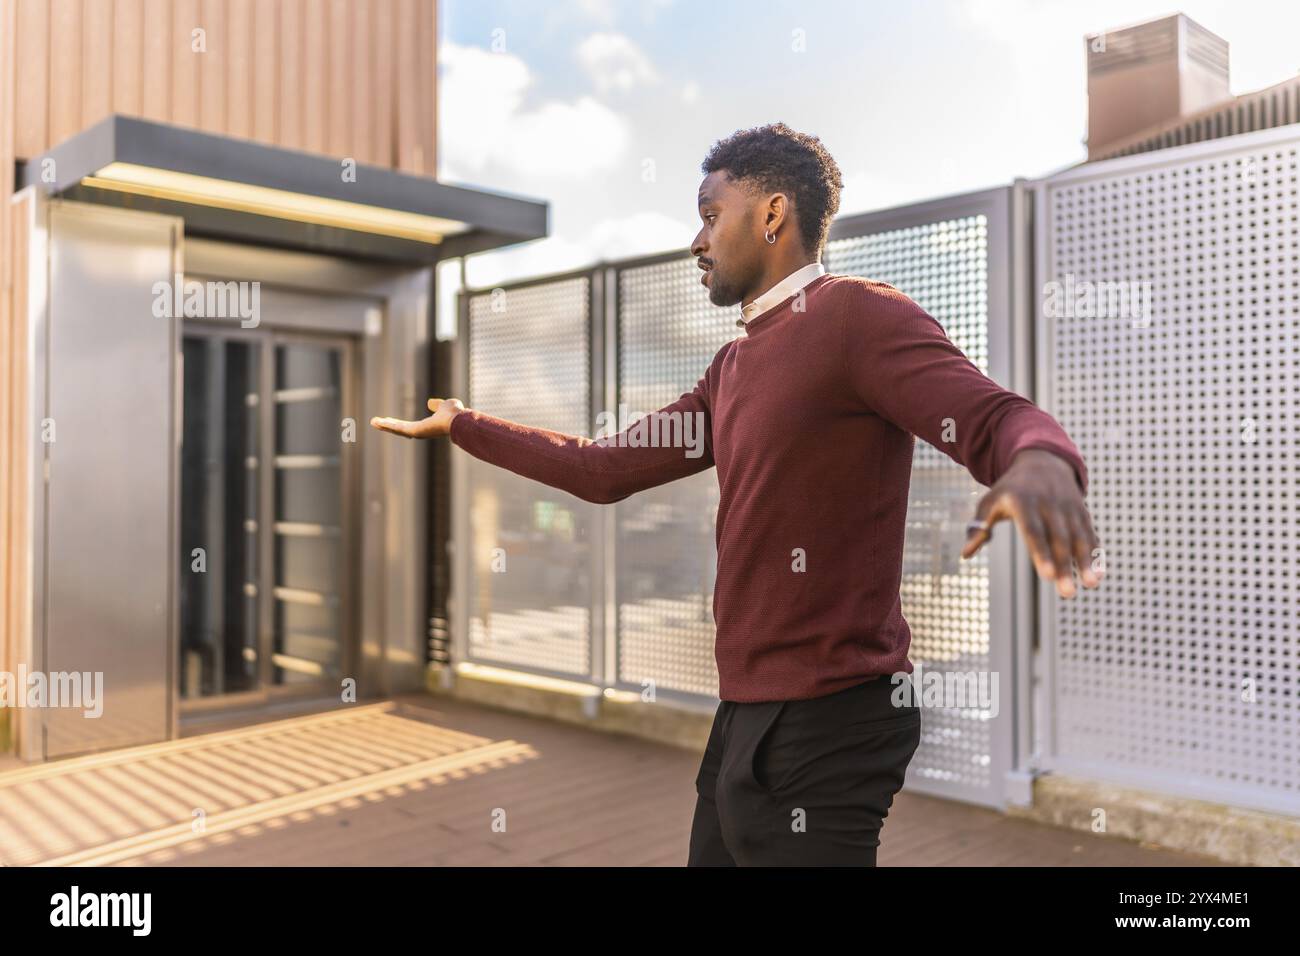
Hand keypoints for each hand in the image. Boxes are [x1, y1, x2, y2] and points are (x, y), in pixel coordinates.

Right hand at [370, 398, 464, 438]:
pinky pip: (398, 428)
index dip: (398, 423)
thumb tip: (430, 403)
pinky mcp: (415, 431)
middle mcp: (421, 432)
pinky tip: (377, 422)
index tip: (389, 421)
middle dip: (388, 426)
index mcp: (427, 427)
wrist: (459, 420)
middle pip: (400, 429)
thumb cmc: (456, 414)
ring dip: (384, 425)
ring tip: (373, 422)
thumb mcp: (444, 406)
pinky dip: (387, 425)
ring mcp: (417, 433)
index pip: (409, 426)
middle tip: (375, 423)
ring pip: (397, 429)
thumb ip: (437, 405)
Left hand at [960, 448, 1102, 597]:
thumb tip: (965, 554)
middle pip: (1058, 539)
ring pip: (1079, 537)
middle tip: (1067, 594)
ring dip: (1086, 562)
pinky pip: (1090, 534)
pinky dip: (1096, 553)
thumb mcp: (990, 502)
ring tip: (1091, 585)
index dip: (1041, 554)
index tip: (1047, 577)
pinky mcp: (1082, 511)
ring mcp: (1068, 507)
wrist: (1041, 462)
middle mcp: (1049, 503)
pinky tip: (1099, 575)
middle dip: (1065, 566)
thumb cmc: (1010, 489)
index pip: (1034, 531)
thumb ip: (979, 526)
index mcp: (1023, 501)